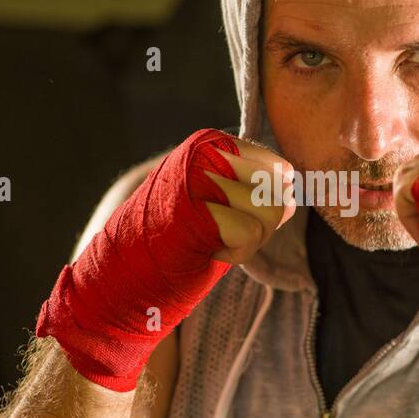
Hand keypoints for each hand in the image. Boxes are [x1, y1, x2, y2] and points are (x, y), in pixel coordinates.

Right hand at [37, 129, 294, 390]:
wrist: (124, 274)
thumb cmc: (175, 240)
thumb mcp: (218, 202)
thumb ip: (255, 190)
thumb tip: (294, 189)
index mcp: (210, 142)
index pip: (280, 168)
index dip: (269, 203)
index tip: (235, 216)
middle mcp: (205, 152)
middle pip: (279, 191)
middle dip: (262, 224)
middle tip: (222, 233)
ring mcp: (198, 179)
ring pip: (269, 213)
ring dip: (249, 240)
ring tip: (210, 240)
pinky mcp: (195, 211)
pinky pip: (250, 234)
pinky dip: (236, 253)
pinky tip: (206, 251)